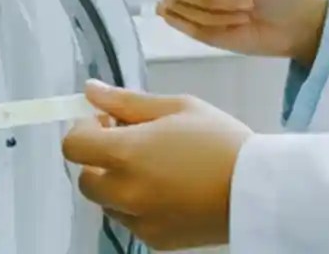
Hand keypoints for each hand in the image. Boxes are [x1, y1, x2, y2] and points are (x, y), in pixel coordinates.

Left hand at [62, 81, 252, 251]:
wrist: (256, 188)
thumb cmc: (219, 139)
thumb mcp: (177, 107)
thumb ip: (127, 101)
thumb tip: (90, 89)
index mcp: (126, 153)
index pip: (73, 145)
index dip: (84, 129)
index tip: (107, 121)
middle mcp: (125, 192)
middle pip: (85, 178)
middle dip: (99, 159)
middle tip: (131, 142)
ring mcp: (138, 220)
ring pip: (107, 201)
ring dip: (117, 183)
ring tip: (156, 167)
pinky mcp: (154, 239)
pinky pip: (130, 219)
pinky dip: (137, 205)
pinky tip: (168, 189)